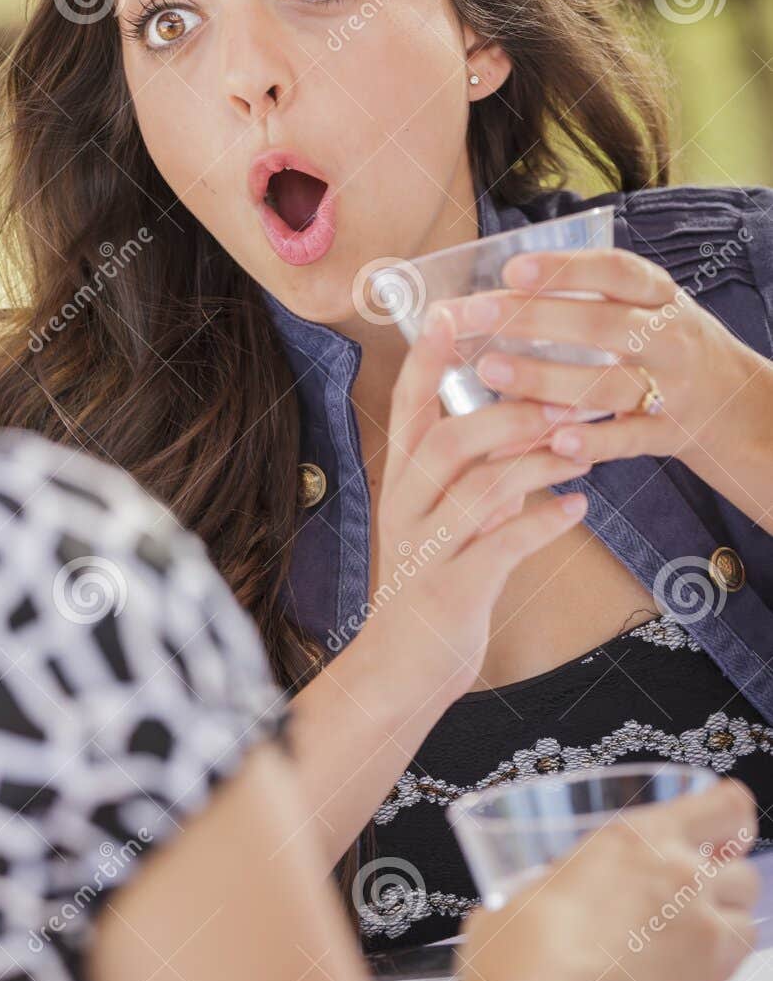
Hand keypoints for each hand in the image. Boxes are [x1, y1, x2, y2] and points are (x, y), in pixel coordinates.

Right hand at [356, 305, 591, 717]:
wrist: (403, 670)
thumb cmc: (431, 585)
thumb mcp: (442, 519)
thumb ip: (472, 473)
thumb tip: (521, 424)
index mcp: (398, 482)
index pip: (407, 406)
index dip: (429, 358)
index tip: (454, 311)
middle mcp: (403, 507)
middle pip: (449, 438)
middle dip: (510, 413)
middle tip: (565, 400)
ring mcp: (424, 550)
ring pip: (480, 489)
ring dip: (538, 464)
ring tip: (582, 452)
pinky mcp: (452, 590)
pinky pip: (503, 546)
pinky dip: (545, 522)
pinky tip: (578, 507)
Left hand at [434, 246, 772, 509]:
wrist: (738, 406)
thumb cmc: (669, 349)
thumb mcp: (648, 311)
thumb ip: (591, 301)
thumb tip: (501, 291)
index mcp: (661, 298)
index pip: (615, 272)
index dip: (565, 269)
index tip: (512, 268)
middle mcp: (671, 337)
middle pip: (601, 326)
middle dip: (534, 319)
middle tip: (478, 315)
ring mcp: (674, 388)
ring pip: (608, 384)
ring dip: (546, 377)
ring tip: (491, 370)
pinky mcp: (669, 435)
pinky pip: (627, 439)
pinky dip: (591, 439)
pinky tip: (551, 438)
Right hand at [459, 777, 759, 980]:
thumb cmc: (525, 945)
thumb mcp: (543, 881)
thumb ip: (578, 877)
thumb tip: (566, 892)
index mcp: (642, 838)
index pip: (726, 807)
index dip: (731, 819)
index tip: (724, 829)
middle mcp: (685, 881)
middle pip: (745, 873)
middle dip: (723, 884)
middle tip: (687, 897)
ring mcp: (704, 939)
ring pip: (746, 927)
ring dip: (721, 930)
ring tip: (678, 944)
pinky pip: (720, 978)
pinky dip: (700, 977)